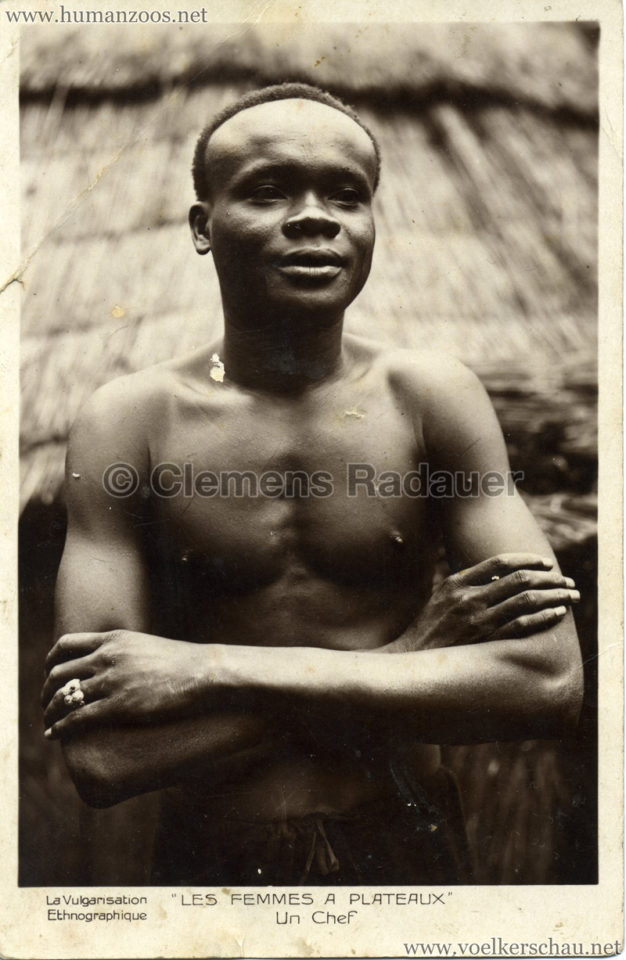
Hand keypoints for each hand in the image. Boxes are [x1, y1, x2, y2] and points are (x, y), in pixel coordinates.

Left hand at [42, 630, 215, 738]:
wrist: (203, 673)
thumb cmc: (180, 662)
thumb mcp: (145, 646)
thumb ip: (123, 651)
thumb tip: (110, 663)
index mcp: (113, 640)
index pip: (66, 644)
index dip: (50, 660)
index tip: (48, 673)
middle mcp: (107, 658)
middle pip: (59, 672)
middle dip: (45, 690)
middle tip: (45, 702)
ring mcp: (112, 682)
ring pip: (64, 696)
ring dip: (50, 711)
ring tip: (49, 721)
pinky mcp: (119, 706)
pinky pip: (78, 718)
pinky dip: (61, 728)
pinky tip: (55, 735)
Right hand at [388, 553, 578, 652]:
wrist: (412, 660)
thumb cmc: (427, 628)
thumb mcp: (440, 597)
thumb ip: (466, 583)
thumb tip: (497, 573)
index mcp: (457, 583)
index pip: (500, 562)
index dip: (527, 559)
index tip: (546, 562)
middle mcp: (469, 599)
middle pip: (519, 579)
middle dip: (549, 577)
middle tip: (566, 579)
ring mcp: (478, 621)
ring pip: (526, 600)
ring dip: (553, 596)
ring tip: (570, 596)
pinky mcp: (485, 642)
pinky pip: (521, 626)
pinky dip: (543, 617)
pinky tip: (557, 614)